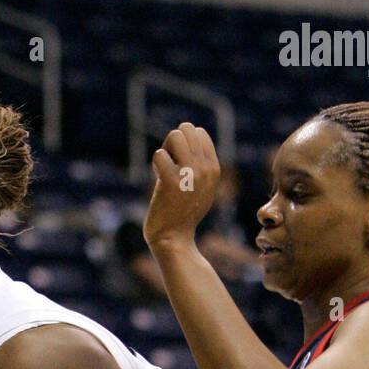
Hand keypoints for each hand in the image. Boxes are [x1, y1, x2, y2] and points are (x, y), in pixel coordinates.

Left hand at [144, 122, 221, 251]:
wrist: (174, 239)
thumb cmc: (184, 214)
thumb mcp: (203, 188)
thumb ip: (202, 165)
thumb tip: (193, 134)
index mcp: (214, 168)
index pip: (199, 133)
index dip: (184, 143)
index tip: (179, 163)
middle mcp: (205, 169)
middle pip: (187, 129)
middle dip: (173, 142)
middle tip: (169, 164)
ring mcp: (190, 175)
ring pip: (175, 136)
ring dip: (165, 150)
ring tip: (164, 170)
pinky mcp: (171, 182)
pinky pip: (159, 155)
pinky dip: (155, 165)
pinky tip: (158, 179)